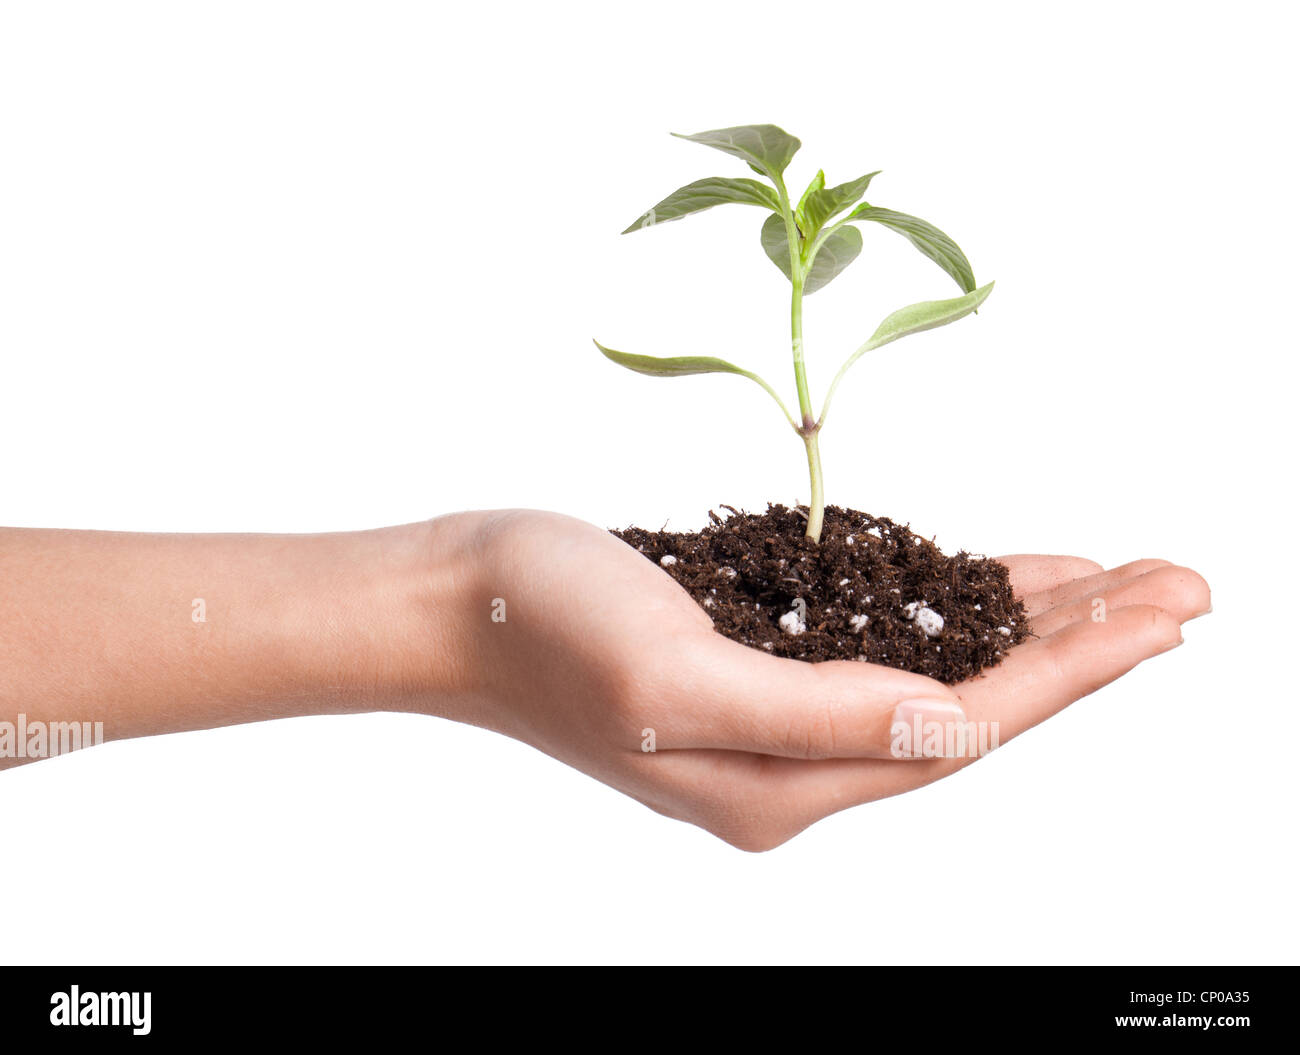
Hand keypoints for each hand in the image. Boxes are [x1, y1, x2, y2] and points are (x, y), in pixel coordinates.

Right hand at [455, 510, 1210, 850]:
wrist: (461, 601)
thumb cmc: (546, 631)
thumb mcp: (671, 674)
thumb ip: (814, 713)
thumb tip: (952, 722)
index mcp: (781, 786)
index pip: (963, 732)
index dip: (1071, 671)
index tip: (1164, 611)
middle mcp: (794, 764)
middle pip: (973, 706)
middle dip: (1084, 648)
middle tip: (1185, 584)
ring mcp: (778, 716)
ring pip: (938, 672)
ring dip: (1033, 626)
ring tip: (1126, 579)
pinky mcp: (761, 663)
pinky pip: (884, 640)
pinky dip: (953, 606)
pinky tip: (1002, 578)